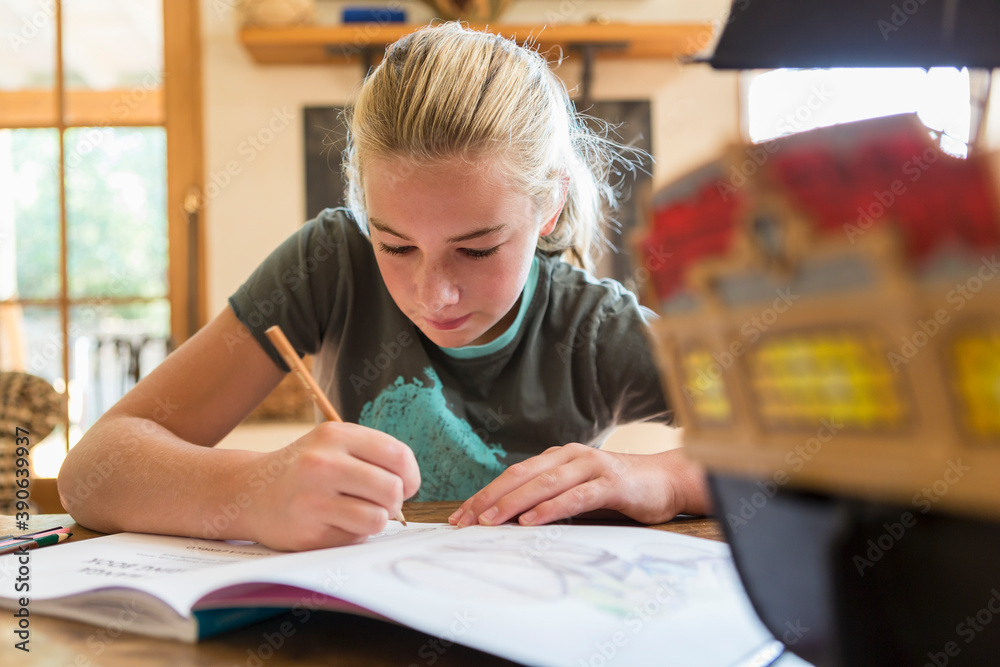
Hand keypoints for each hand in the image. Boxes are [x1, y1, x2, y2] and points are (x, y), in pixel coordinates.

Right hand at [240, 422, 419, 550]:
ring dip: (374, 520)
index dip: (410, 476)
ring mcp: (313, 498)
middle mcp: (323, 462)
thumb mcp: (332, 444)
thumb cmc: (303, 470)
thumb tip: (409, 485)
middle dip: (394, 502)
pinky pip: (356, 538)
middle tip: (379, 503)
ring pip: (378, 517)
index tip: (404, 485)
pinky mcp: (308, 531)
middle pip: (392, 489)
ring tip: (355, 513)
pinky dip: (353, 535)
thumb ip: (371, 455)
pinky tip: (333, 524)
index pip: (399, 455)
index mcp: (336, 435)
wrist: (248, 493)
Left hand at [448, 444, 710, 528]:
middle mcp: (570, 456)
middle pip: (521, 476)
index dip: (484, 495)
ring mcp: (590, 466)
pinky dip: (551, 508)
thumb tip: (510, 521)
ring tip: (489, 521)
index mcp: (558, 457)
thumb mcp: (577, 491)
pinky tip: (531, 521)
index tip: (460, 517)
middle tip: (465, 521)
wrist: (667, 480)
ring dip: (513, 503)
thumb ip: (550, 499)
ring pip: (544, 483)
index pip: (513, 475)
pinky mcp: (610, 483)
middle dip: (489, 499)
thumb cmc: (618, 490)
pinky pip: (575, 496)